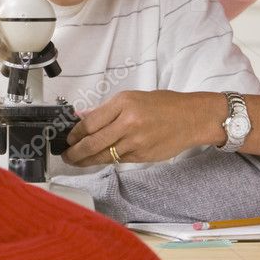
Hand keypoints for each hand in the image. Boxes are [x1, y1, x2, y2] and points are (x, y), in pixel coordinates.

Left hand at [62, 90, 222, 166]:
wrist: (193, 118)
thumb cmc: (165, 105)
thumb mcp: (134, 98)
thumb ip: (108, 111)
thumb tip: (84, 120)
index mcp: (124, 103)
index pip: (90, 123)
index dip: (74, 134)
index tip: (67, 138)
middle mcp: (129, 122)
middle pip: (92, 143)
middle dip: (74, 153)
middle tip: (66, 155)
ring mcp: (136, 141)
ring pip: (103, 156)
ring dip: (87, 161)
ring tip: (77, 161)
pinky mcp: (142, 156)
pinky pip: (118, 160)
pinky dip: (107, 160)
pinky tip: (100, 159)